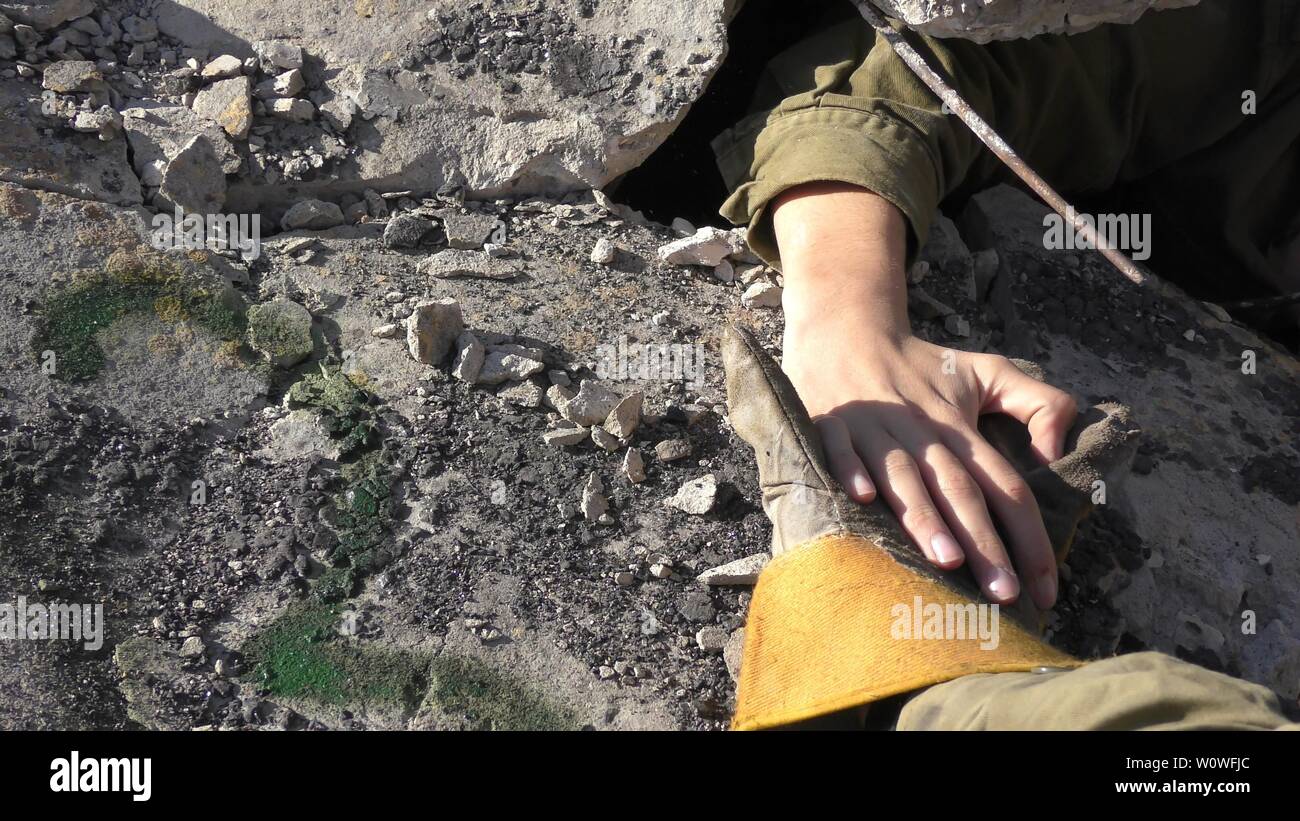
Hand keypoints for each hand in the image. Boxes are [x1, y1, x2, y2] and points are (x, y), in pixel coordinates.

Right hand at [771, 182, 1074, 607]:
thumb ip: (1039, 403)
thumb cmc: (920, 364)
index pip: (1005, 485)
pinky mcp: (831, 424)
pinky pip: (840, 451)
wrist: (847, 327)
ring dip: (924, 516)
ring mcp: (874, 428)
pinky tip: (863, 498)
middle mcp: (921, 431)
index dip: (1029, 536)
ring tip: (947, 559)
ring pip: (904, 477)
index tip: (1045, 588)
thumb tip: (1055, 454)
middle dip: (984, 542)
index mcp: (959, 427)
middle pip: (959, 490)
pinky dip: (850, 471)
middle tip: (1004, 593)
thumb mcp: (988, 370)